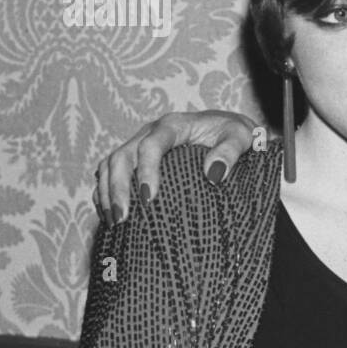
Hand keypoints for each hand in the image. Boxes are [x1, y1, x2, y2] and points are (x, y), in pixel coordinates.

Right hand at [94, 111, 256, 223]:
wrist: (228, 128)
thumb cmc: (235, 133)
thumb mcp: (241, 137)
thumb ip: (230, 151)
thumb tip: (214, 173)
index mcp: (174, 125)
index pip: (151, 146)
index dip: (145, 171)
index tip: (148, 199)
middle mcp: (151, 131)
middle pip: (122, 156)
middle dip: (117, 187)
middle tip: (122, 218)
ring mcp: (139, 143)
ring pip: (110, 164)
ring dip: (106, 192)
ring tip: (113, 222)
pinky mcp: (135, 157)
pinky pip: (109, 172)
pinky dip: (105, 192)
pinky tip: (109, 215)